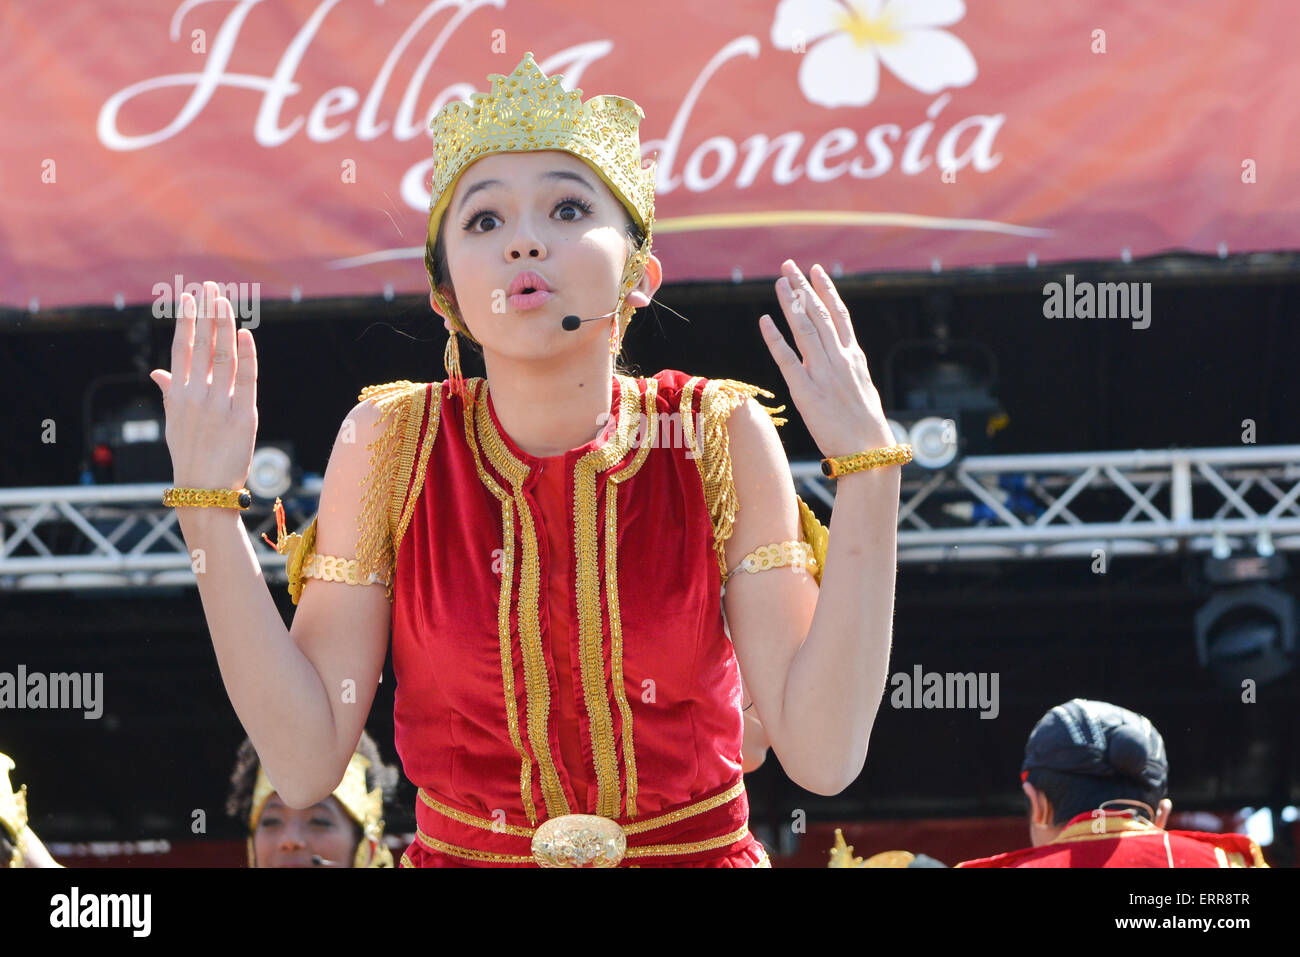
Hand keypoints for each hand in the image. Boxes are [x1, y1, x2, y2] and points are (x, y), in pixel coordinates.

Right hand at [148, 280, 258, 490]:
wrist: (204, 489)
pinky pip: (246, 380)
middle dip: (206, 313)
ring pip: (223, 357)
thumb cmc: (190, 454)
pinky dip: (246, 356)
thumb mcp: (174, 422)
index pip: (182, 348)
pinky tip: (245, 334)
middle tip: (210, 286)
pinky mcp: (243, 416)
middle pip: (201, 345)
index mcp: (178, 394)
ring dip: (224, 326)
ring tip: (225, 301)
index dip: (186, 320)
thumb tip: (158, 372)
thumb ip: (170, 392)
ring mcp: (220, 404)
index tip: (189, 296)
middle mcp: (197, 395)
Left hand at [758, 260, 893, 457]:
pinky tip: (765, 320)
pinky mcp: (806, 392)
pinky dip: (775, 339)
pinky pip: (787, 360)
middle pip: (819, 314)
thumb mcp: (862, 387)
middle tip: (788, 265)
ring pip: (805, 329)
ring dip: (790, 303)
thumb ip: (849, 366)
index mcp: (854, 357)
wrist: (868, 452)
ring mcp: (823, 374)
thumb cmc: (865, 425)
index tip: (815, 270)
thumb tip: (842, 354)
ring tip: (778, 282)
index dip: (826, 289)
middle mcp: (839, 359)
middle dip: (802, 287)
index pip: (839, 314)